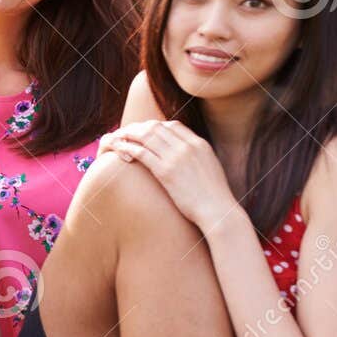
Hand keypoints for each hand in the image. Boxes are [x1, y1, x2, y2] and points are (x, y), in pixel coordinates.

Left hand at [102, 120, 242, 236]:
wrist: (218, 211)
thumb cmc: (214, 196)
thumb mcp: (210, 168)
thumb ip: (197, 157)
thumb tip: (187, 157)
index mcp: (199, 144)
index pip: (173, 125)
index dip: (156, 127)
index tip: (145, 133)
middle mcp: (188, 146)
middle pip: (157, 127)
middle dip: (139, 128)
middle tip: (127, 134)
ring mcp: (176, 157)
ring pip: (146, 136)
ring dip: (129, 135)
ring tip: (119, 139)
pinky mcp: (165, 171)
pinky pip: (141, 153)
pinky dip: (128, 148)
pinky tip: (119, 150)